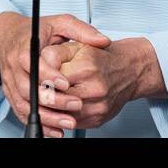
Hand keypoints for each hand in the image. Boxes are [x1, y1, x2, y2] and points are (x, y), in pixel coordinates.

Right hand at [0, 12, 109, 137]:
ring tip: (68, 123)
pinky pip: (21, 113)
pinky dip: (38, 124)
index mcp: (24, 48)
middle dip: (52, 100)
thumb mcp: (60, 23)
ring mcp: (10, 83)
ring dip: (46, 117)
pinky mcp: (11, 95)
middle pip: (28, 89)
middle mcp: (13, 67)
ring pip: (24, 105)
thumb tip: (103, 41)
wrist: (8, 38)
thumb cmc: (37, 31)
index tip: (67, 84)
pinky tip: (55, 131)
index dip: (49, 75)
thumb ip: (82, 30)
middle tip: (76, 105)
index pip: (33, 63)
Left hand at [41, 37, 156, 129]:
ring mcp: (97, 106)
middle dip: (45, 95)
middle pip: (56, 99)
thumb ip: (56, 52)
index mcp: (87, 67)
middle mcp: (94, 88)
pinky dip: (65, 116)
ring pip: (62, 114)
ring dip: (53, 108)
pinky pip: (73, 122)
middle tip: (42, 89)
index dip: (42, 78)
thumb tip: (38, 62)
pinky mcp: (97, 119)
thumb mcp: (78, 45)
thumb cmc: (103, 56)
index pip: (52, 78)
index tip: (39, 77)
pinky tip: (64, 106)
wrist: (129, 69)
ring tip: (51, 98)